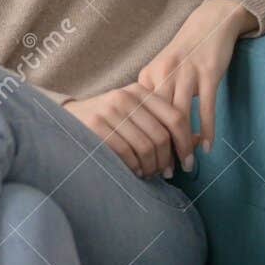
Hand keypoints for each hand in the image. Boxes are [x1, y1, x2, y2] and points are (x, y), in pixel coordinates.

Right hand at [61, 84, 195, 179]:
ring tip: (148, 173)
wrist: (65, 119)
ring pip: (146, 147)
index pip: (175, 117)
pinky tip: (134, 172)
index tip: (188, 162)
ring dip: (151, 167)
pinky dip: (134, 168)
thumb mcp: (135, 113)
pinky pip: (126, 154)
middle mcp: (125, 97)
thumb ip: (162, 122)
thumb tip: (199, 140)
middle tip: (165, 173)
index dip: (186, 143)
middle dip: (167, 161)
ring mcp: (108, 111)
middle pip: (162, 136)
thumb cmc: (109, 121)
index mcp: (139, 91)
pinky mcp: (94, 127)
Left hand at [136, 0, 257, 156]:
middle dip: (160, 148)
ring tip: (187, 165)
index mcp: (147, 77)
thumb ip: (155, 98)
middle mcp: (162, 74)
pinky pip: (206, 106)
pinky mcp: (208, 73)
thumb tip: (151, 132)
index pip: (140, 116)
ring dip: (184, 144)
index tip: (145, 162)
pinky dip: (206, 129)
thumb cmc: (185, 54)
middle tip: (165, 173)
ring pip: (180, 116)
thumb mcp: (162, 73)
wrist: (209, 24)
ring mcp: (186, 73)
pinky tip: (207, 148)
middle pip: (157, 119)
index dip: (143, 141)